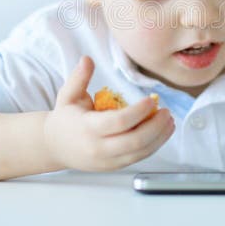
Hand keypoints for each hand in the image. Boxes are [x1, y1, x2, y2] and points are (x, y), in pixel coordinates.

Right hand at [43, 56, 174, 171]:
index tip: (152, 100)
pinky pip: (138, 158)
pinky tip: (162, 132)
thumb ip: (78, 78)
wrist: (55, 147)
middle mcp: (98, 148)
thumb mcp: (67, 95)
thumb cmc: (65, 119)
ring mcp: (107, 161)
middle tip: (166, 112)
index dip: (138, 112)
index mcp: (87, 129)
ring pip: (140, 153)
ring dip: (159, 138)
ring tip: (169, 121)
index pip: (118, 122)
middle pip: (134, 141)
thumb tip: (87, 59)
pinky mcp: (114, 166)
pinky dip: (154, 146)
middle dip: (155, 127)